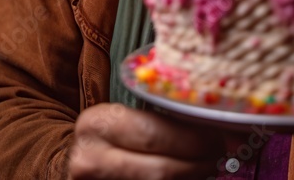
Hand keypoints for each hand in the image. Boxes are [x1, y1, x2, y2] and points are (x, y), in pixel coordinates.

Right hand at [67, 103, 225, 178]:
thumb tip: (213, 125)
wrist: (75, 160)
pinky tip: (186, 177)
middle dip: (196, 164)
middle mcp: (90, 157)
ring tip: (205, 167)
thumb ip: (158, 119)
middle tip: (218, 157)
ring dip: (188, 177)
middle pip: (159, 169)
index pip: (155, 134)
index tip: (217, 138)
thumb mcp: (122, 118)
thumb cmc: (107, 135)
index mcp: (98, 123)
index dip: (193, 139)